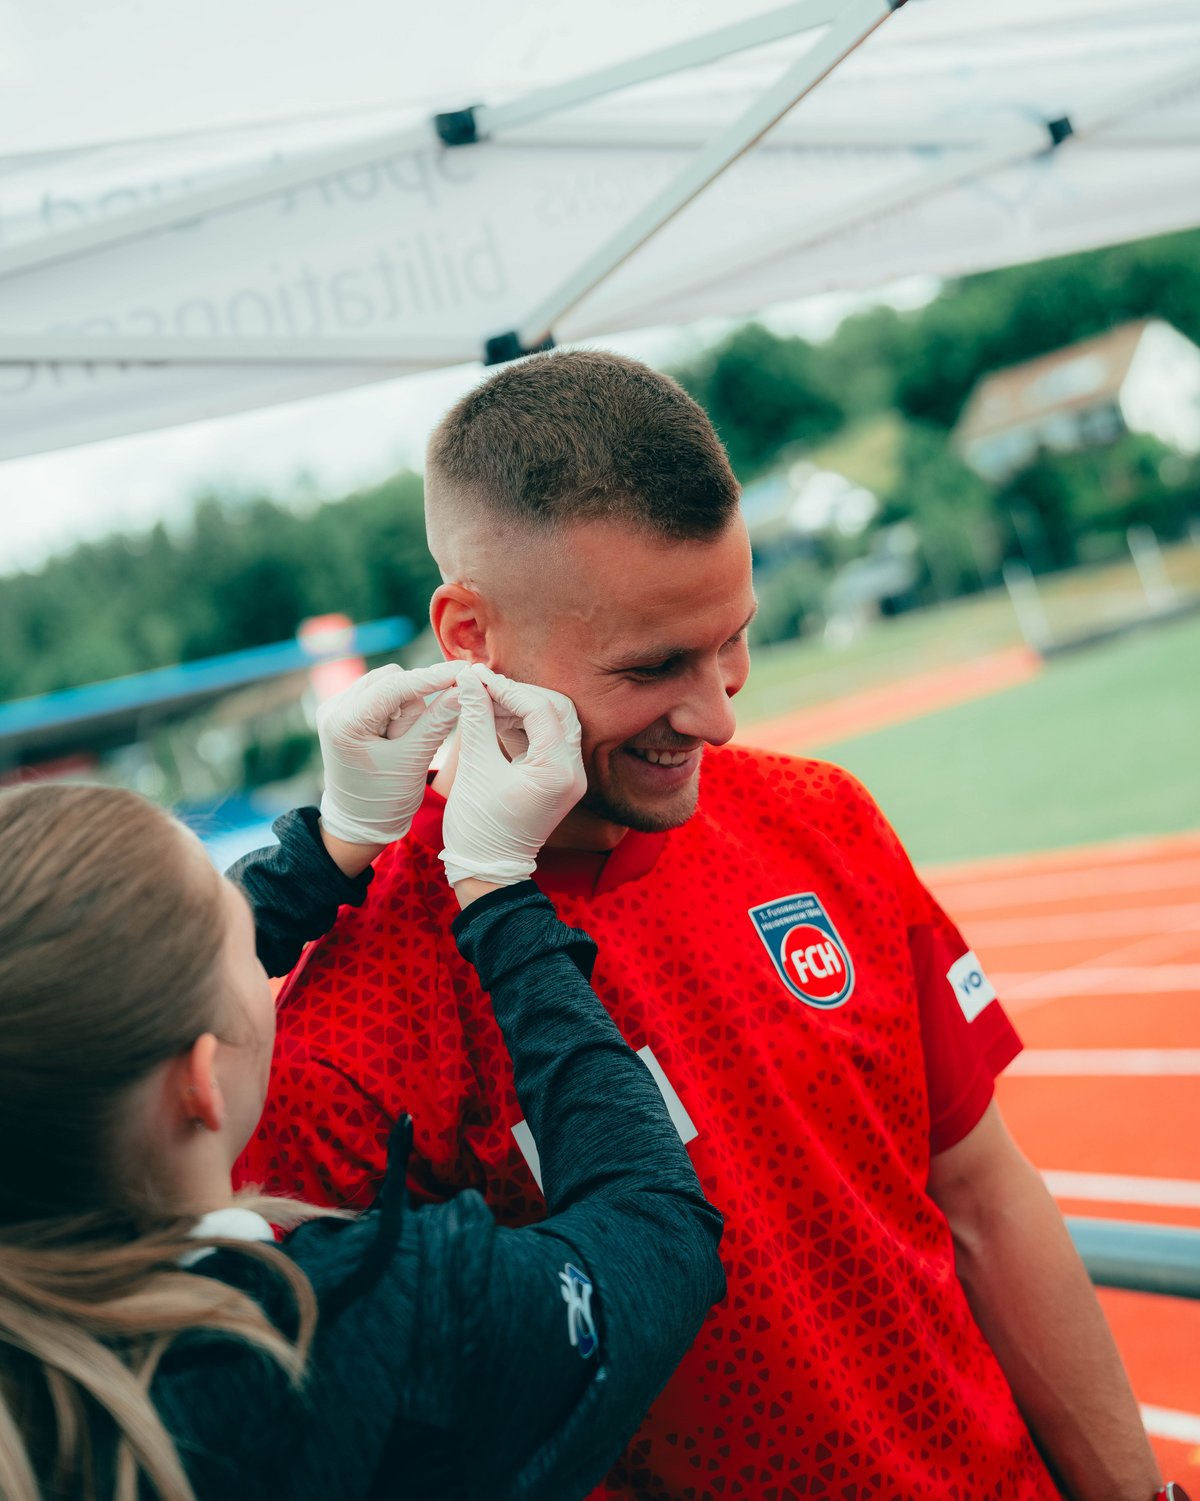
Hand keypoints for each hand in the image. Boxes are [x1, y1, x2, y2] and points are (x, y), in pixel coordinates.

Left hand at [317, 661, 460, 851]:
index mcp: (345, 724)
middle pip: (390, 679)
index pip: (394, 685)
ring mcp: (335, 708)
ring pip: (386, 683)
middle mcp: (333, 709)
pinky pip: (378, 694)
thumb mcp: (414, 760)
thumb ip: (438, 722)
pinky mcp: (343, 712)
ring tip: (401, 742)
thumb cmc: (385, 800)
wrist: (359, 822)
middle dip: (412, 702)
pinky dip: (395, 710)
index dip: (431, 678)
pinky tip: (395, 736)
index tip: (463, 672)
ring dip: (405, 707)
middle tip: (413, 738)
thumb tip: (462, 689)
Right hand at [441, 666, 584, 889]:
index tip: (477, 677)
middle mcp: (574, 772)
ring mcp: (571, 776)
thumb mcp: (476, 768)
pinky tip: (496, 719)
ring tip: (486, 701)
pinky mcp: (560, 779)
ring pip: (556, 720)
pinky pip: (549, 738)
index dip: (507, 688)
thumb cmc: (479, 826)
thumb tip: (470, 679)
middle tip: (484, 687)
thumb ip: (476, 718)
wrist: (489, 869)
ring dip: (523, 706)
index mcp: (558, 772)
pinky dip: (525, 724)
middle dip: (520, 693)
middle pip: (557, 709)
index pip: (540, 709)